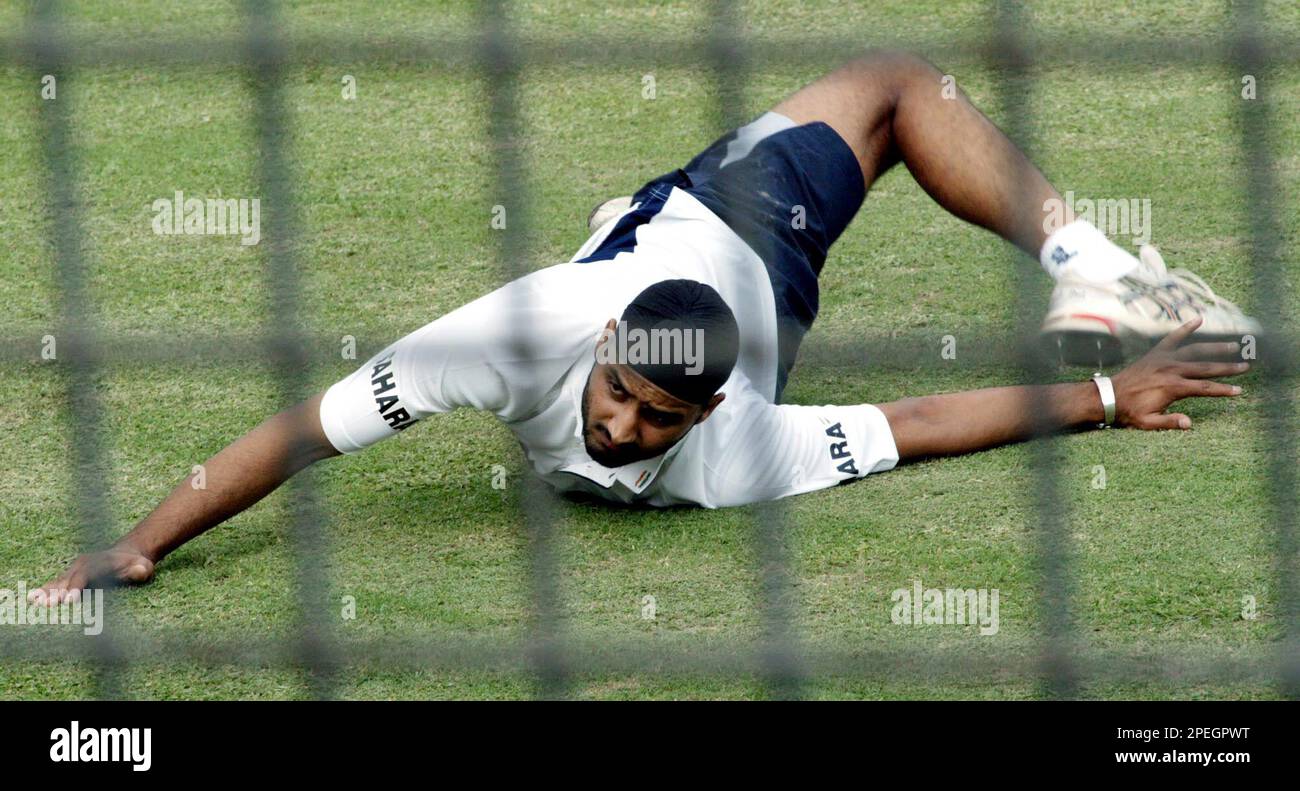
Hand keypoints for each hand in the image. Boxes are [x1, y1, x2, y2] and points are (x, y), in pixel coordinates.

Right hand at [28, 543, 154, 604]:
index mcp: (100, 562)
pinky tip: (32, 598)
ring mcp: (76, 569)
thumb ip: (141, 570)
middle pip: (69, 579)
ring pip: (60, 581)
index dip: (78, 586)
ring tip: (35, 602)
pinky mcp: (71, 576)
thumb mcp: (144, 566)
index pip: (87, 574)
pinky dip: (45, 590)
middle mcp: (84, 564)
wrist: (128, 553)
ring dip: (48, 592)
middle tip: (49, 605)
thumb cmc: (137, 564)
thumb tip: (140, 570)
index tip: (70, 600)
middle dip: (58, 593)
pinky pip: (57, 583)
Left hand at [1110, 316, 1248, 429]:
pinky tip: (1199, 319)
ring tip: (1234, 345)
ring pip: (1195, 350)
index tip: (1239, 390)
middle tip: (1246, 366)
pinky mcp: (1155, 353)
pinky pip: (1172, 338)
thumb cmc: (1129, 411)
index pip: (1205, 388)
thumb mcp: (1148, 422)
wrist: (1108, 396)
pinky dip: (1185, 328)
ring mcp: (1163, 359)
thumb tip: (1190, 424)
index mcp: (1173, 387)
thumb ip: (1170, 422)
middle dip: (1227, 368)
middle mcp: (1171, 370)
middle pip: (1206, 368)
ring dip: (1215, 347)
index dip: (1223, 390)